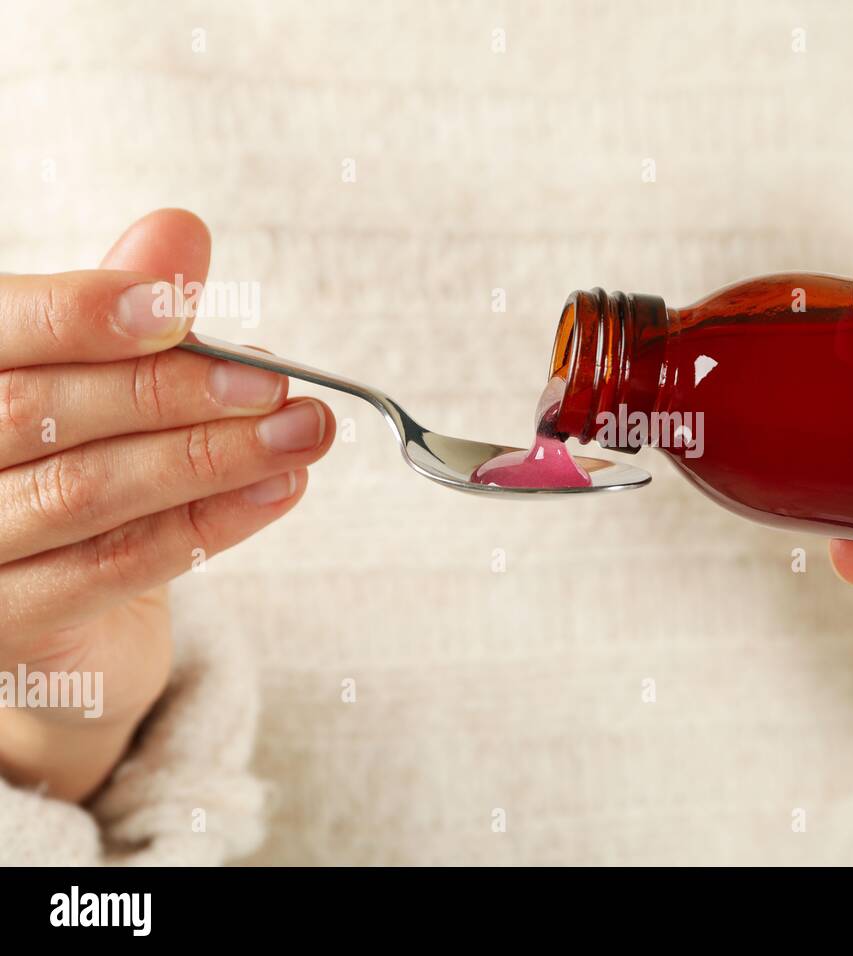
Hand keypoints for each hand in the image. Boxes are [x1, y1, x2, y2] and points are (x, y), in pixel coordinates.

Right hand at [0, 210, 335, 799]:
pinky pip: (113, 567)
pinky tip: (275, 491)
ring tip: (302, 433)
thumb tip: (179, 232)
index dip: (80, 315)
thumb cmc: (71, 468)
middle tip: (276, 382)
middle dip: (173, 391)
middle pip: (41, 412)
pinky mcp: (6, 624)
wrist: (58, 615)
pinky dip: (206, 524)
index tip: (177, 312)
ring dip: (209, 457)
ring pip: (84, 492)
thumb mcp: (97, 383)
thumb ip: (127, 309)